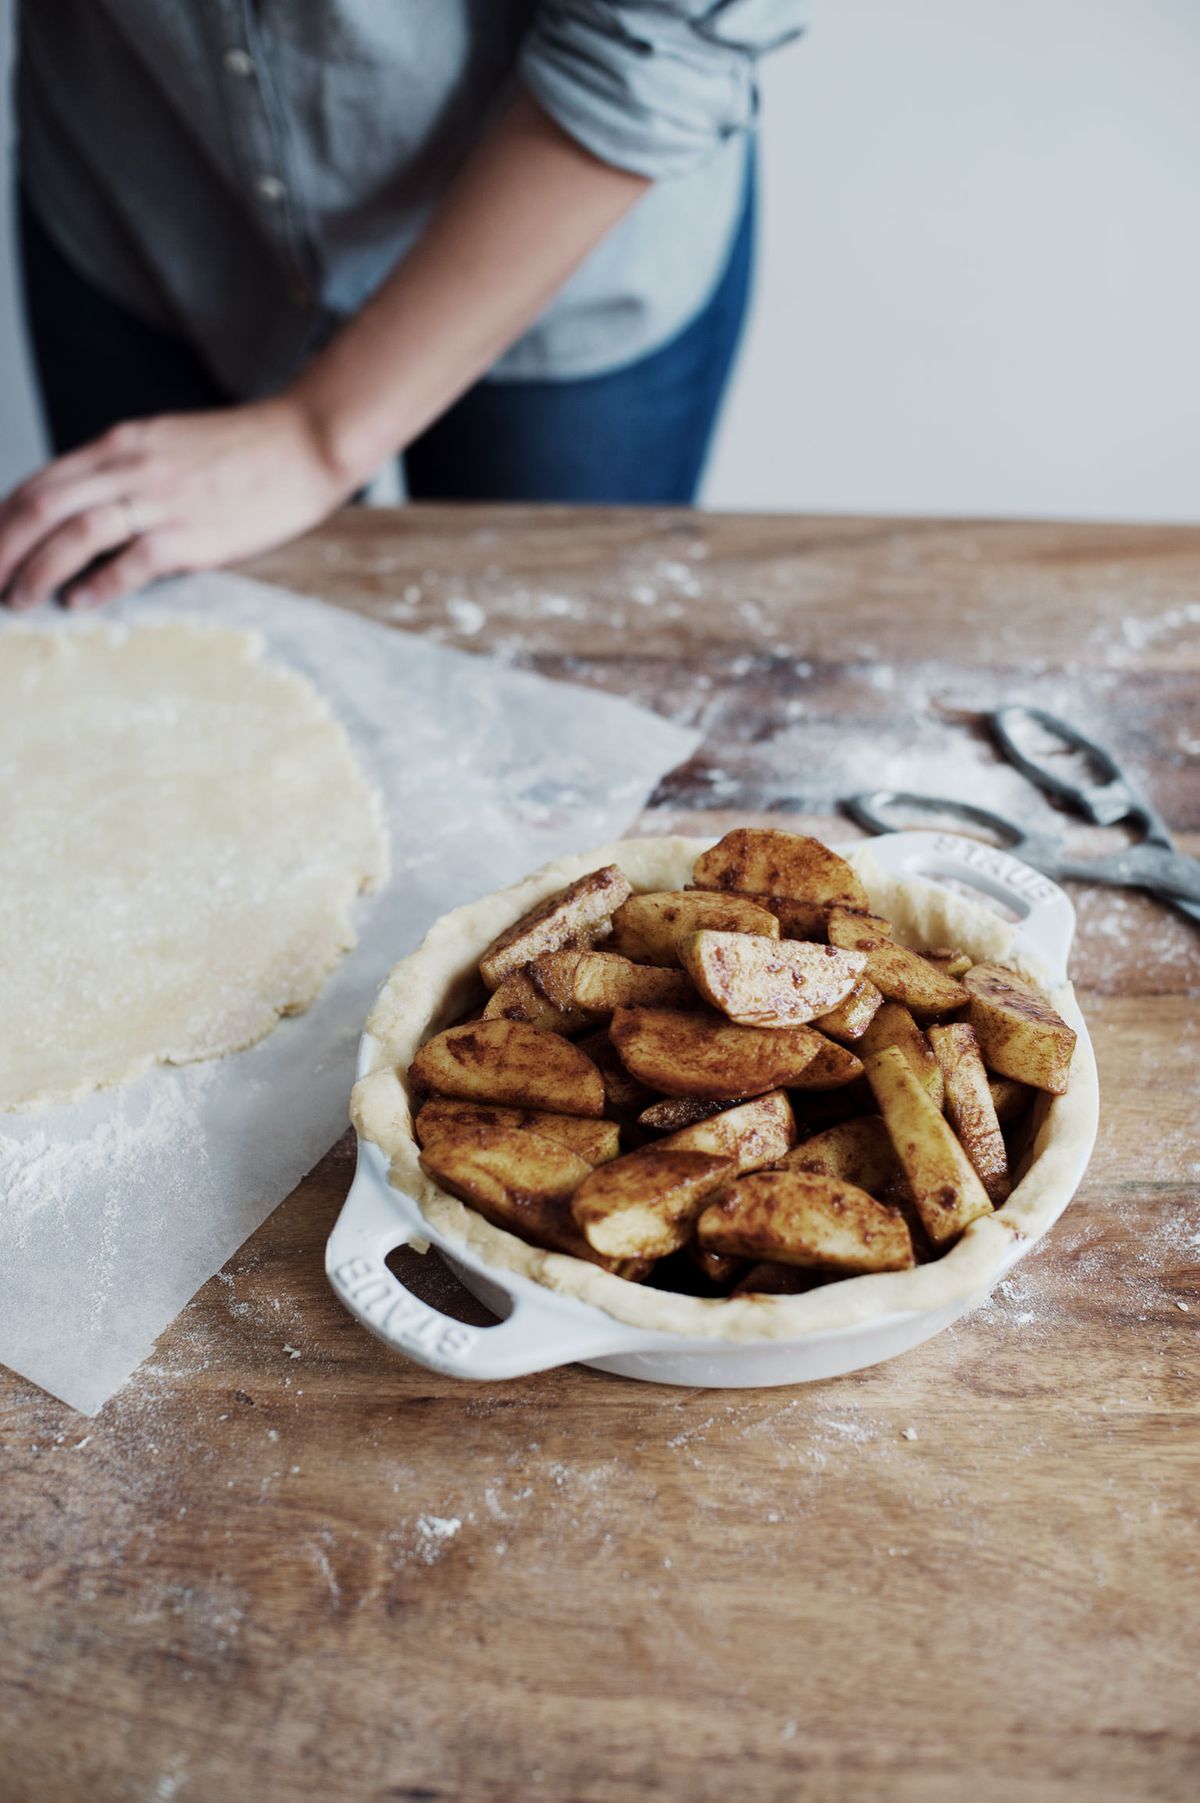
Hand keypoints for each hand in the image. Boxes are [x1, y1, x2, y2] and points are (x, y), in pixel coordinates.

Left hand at [0, 396, 354, 610]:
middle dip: (3, 546)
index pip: (41, 482)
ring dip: (37, 571)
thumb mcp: (168, 445)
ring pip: (75, 535)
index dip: (4, 518)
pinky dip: (98, 586)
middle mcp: (131, 468)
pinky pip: (131, 562)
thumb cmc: (245, 451)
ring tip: (19, 600)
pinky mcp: (192, 535)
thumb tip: (86, 509)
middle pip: (42, 507)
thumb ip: (125, 471)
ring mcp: (161, 501)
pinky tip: (80, 603)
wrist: (307, 443)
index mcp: (121, 445)